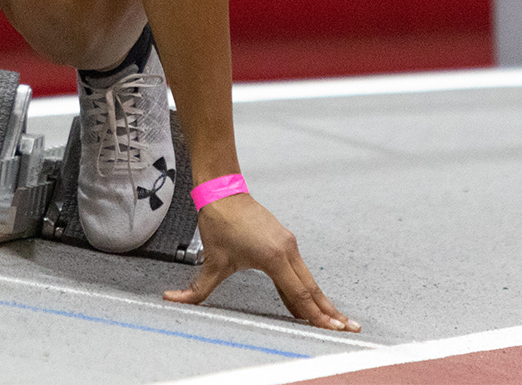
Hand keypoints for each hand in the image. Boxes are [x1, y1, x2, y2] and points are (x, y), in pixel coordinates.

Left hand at [163, 193, 358, 331]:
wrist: (224, 191)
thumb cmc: (220, 222)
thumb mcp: (211, 261)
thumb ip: (196, 288)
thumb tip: (172, 299)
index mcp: (273, 257)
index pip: (299, 294)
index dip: (314, 315)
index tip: (330, 328)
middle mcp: (287, 250)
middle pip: (312, 289)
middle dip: (329, 311)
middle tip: (349, 328)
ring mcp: (289, 244)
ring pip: (308, 279)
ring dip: (321, 300)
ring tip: (337, 319)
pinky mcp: (285, 240)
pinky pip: (300, 270)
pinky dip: (307, 288)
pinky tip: (309, 302)